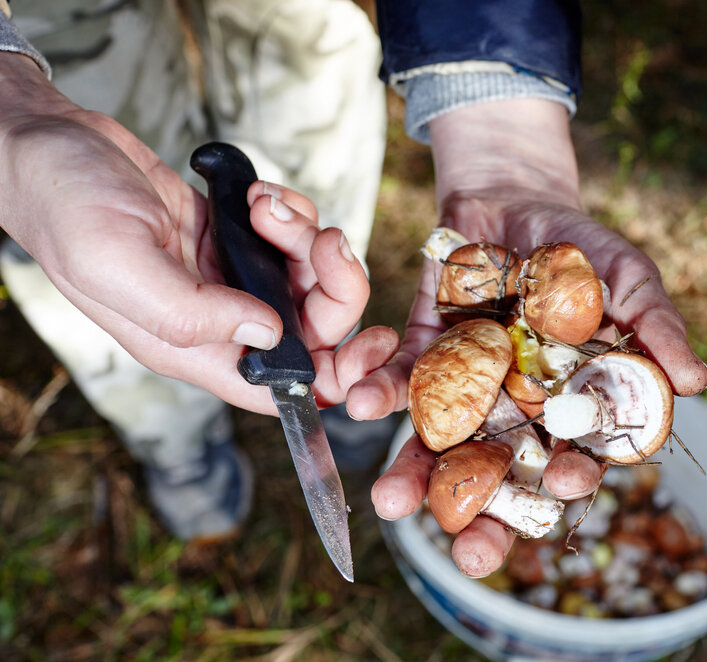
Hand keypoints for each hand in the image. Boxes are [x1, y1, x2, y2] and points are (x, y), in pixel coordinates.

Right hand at [0, 53, 396, 414]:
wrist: (53, 146)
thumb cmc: (67, 208)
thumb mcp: (118, 264)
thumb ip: (192, 311)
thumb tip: (270, 334)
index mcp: (195, 348)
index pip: (282, 388)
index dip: (335, 379)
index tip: (370, 348)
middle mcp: (221, 319)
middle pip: (316, 326)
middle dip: (334, 282)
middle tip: (318, 240)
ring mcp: (232, 276)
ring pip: (311, 275)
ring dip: (306, 236)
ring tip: (263, 206)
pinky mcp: (237, 237)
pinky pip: (295, 234)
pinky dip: (292, 212)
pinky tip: (255, 195)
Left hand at [357, 98, 706, 576]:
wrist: (514, 198)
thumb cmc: (582, 247)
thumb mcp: (627, 277)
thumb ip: (656, 325)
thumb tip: (696, 382)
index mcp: (571, 405)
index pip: (575, 455)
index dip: (572, 475)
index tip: (566, 483)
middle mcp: (516, 410)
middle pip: (502, 475)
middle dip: (487, 518)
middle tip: (470, 554)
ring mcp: (466, 388)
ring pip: (442, 446)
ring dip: (415, 476)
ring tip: (393, 503)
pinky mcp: (423, 355)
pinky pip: (399, 382)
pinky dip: (380, 392)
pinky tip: (360, 404)